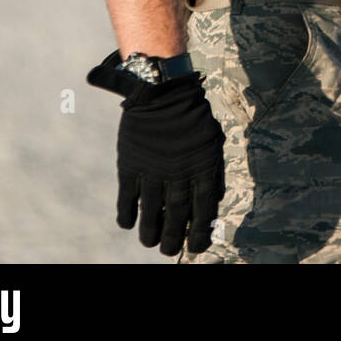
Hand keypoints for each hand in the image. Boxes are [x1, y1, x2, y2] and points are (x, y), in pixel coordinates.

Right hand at [87, 50, 226, 255]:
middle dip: (174, 237)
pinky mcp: (131, 165)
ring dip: (151, 230)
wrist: (163, 90)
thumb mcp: (212, 141)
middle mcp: (178, 173)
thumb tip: (213, 200)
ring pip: (151, 212)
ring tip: (150, 243)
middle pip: (177, 215)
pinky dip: (127, 213)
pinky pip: (128, 197)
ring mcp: (153, 170)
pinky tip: (128, 224)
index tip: (196, 247)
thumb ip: (211, 170)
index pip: (204, 209)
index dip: (200, 231)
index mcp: (202, 167)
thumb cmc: (193, 115)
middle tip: (169, 250)